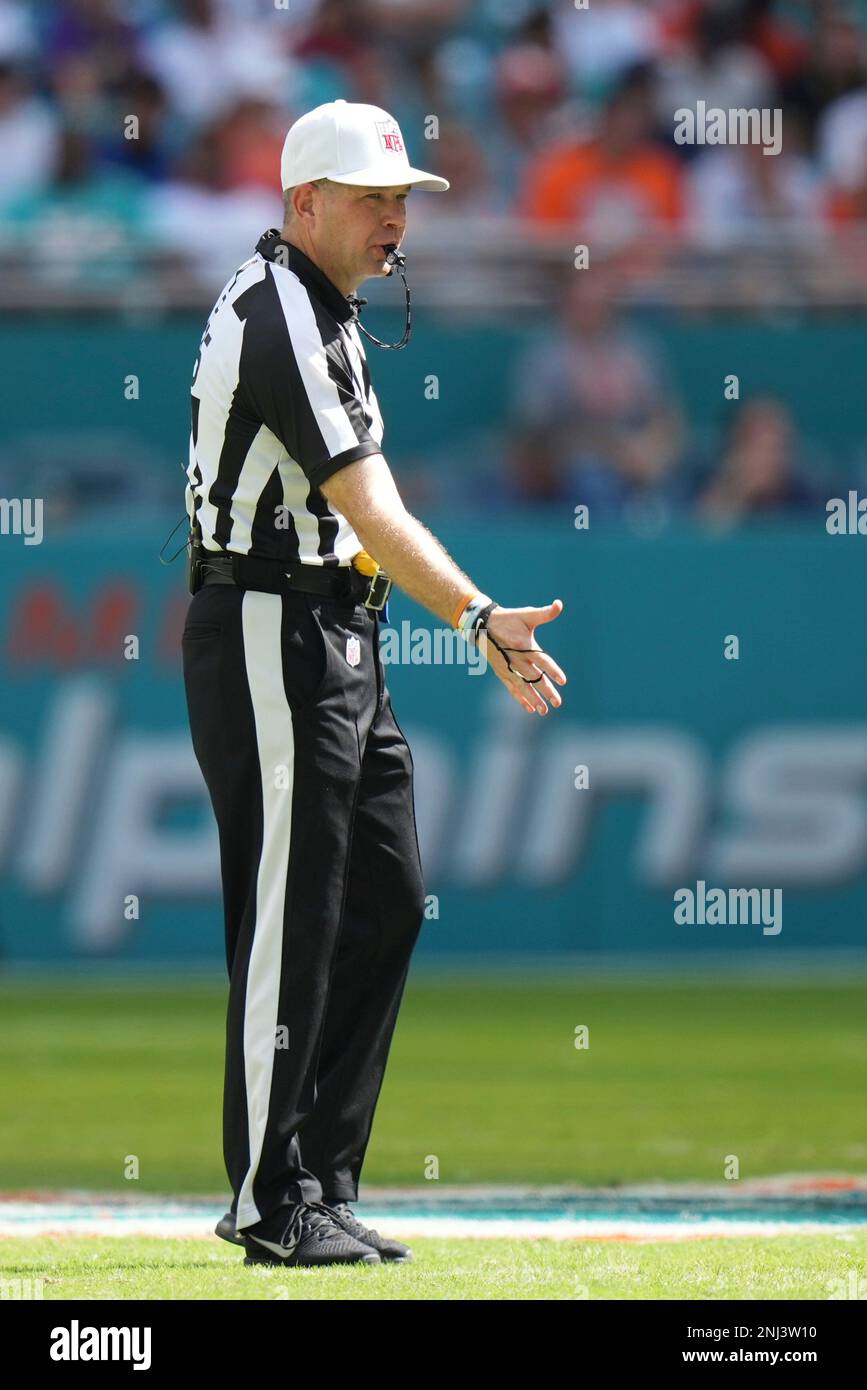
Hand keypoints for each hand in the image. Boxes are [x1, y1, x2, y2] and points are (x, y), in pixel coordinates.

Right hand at [479, 600, 566, 714]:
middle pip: (534, 678)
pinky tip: (529, 708)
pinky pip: (512, 688)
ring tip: (544, 711)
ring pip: (523, 686)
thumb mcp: (527, 614)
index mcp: (524, 645)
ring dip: (534, 699)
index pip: (542, 660)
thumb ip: (545, 613)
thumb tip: (559, 604)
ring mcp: (508, 668)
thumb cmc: (509, 619)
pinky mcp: (502, 672)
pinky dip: (520, 698)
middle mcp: (517, 659)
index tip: (563, 681)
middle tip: (558, 702)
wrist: (483, 624)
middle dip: (546, 690)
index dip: (553, 670)